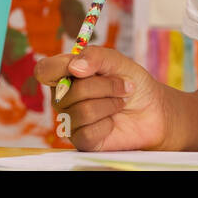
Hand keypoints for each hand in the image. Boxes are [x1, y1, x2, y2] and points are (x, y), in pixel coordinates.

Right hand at [33, 46, 171, 151]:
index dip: (58, 68)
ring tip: (120, 102)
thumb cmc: (132, 82)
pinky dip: (108, 123)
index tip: (82, 67)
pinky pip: (88, 131)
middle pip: (69, 91)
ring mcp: (71, 120)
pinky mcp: (82, 140)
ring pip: (82, 111)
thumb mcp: (117, 61)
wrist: (153, 109)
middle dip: (105, 86)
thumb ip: (96, 56)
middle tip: (123, 85)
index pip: (44, 70)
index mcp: (65, 74)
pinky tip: (113, 121)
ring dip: (110, 104)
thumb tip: (75, 67)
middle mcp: (63, 98)